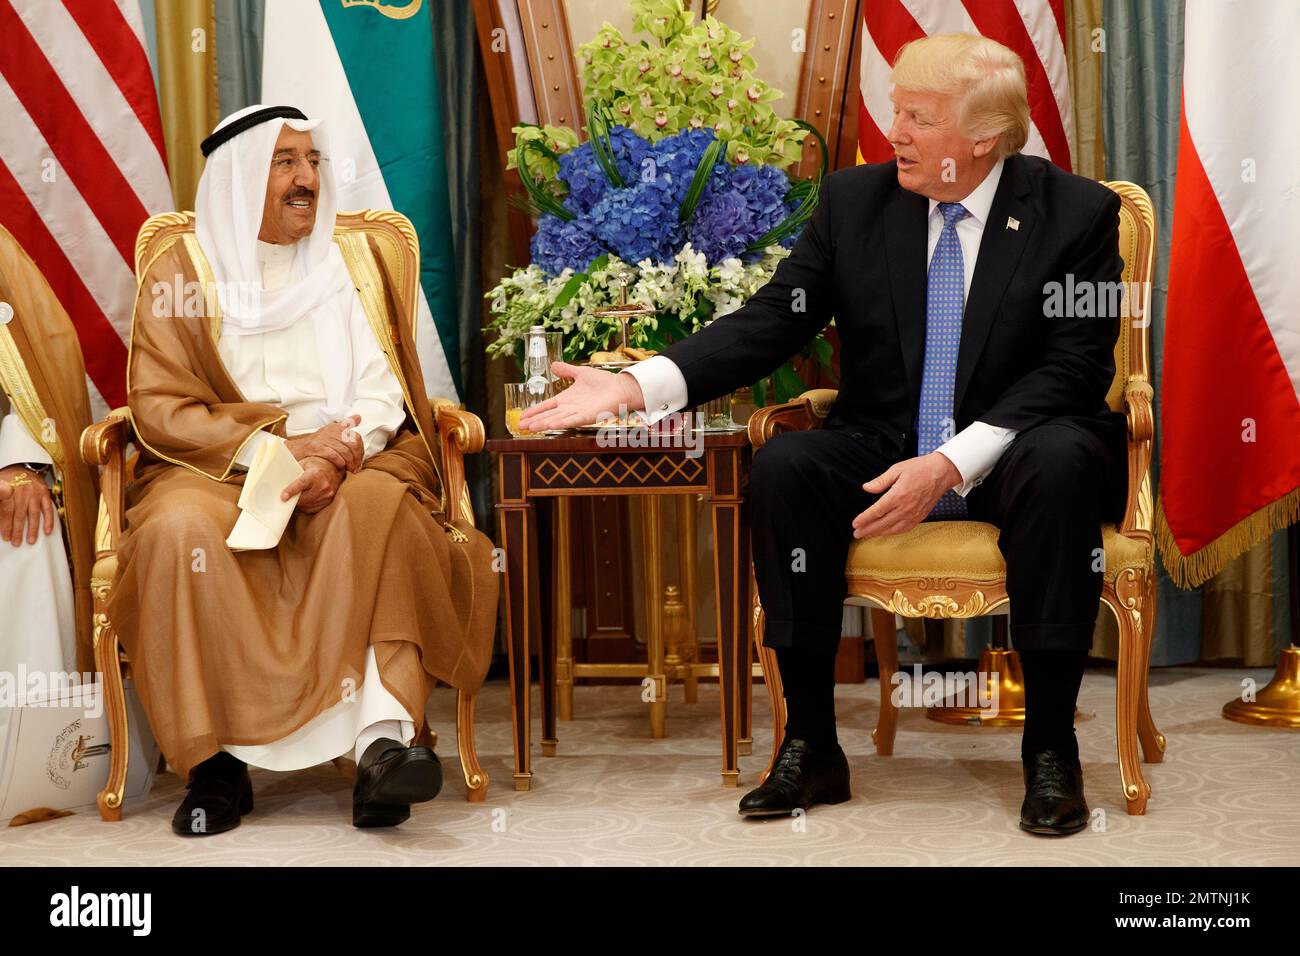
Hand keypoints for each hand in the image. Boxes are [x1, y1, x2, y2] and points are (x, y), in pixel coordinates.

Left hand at [0, 465, 56, 546]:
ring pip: (33, 513)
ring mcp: (34, 492)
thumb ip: (0, 498)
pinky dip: (48, 520)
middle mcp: (21, 490)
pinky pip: (47, 508)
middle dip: (18, 530)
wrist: (22, 466)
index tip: (6, 536)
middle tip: (16, 542)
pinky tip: (47, 530)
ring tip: (31, 541)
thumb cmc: (8, 480)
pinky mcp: (45, 492)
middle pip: (19, 513)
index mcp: (8, 488)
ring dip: (32, 529)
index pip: (6, 510)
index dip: (6, 524)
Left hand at [280, 456, 343, 513]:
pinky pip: (312, 508)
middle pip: (302, 498)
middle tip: (285, 497)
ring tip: (296, 496)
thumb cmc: (315, 466)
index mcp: (315, 474)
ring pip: (306, 505)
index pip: (301, 484)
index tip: (283, 497)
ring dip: (299, 503)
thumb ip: (293, 473)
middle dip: (292, 499)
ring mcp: (327, 494)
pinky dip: (306, 505)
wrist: (333, 469)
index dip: (291, 491)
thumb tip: (279, 483)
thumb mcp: (303, 464)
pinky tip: (304, 499)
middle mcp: (323, 485)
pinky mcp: (328, 501)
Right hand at [285, 414, 362, 472]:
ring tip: (350, 469)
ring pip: (343, 450)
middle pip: (352, 445)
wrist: (295, 449)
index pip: (356, 437)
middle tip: (356, 467)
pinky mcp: (315, 447)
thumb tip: (358, 417)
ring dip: (349, 462)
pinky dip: (338, 461)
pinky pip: (331, 454)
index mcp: (335, 427)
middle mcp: (330, 431)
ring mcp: (322, 439)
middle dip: (356, 458)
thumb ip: (346, 424)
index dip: (360, 450)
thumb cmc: (316, 442)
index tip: (360, 460)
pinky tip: (340, 466)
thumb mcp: (331, 430)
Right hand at [517, 361, 645, 431]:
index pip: (547, 406)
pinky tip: (551, 425)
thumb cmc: (603, 382)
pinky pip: (572, 421)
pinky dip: (561, 423)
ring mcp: (578, 413)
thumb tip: (553, 365)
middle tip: (520, 426)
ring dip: (543, 424)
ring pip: (557, 420)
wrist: (620, 387)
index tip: (522, 416)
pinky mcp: (588, 416)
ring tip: (531, 428)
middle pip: (548, 415)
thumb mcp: (580, 373)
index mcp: (566, 399)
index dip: (534, 411)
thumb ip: (566, 370)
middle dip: (534, 421)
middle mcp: (570, 408)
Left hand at [851, 452, 962, 538]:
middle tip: (857, 533)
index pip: (877, 511)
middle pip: (882, 523)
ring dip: (879, 533)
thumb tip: (866, 488)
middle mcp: (906, 508)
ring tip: (867, 535)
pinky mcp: (920, 517)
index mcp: (898, 495)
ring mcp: (914, 514)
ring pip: (893, 529)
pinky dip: (893, 532)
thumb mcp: (897, 469)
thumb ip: (881, 481)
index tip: (855, 523)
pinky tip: (886, 532)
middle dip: (868, 530)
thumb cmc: (920, 469)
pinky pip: (904, 529)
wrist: (942, 473)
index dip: (864, 519)